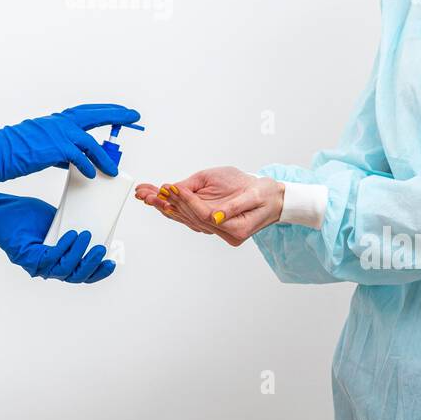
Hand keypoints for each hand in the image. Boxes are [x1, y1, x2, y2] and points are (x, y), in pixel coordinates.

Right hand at [0, 103, 140, 188]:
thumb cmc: (11, 152)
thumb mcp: (38, 146)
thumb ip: (57, 149)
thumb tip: (73, 159)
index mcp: (54, 121)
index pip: (84, 112)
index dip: (104, 111)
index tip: (120, 112)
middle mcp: (57, 122)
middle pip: (93, 114)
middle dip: (115, 114)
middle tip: (133, 116)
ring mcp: (56, 133)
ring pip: (89, 140)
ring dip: (104, 155)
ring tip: (114, 168)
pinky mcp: (54, 147)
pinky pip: (78, 156)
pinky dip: (88, 165)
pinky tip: (94, 175)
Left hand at [0, 188, 114, 282]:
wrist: (2, 210)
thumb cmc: (29, 217)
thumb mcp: (59, 222)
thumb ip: (74, 229)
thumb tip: (97, 225)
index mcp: (58, 261)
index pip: (82, 275)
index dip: (98, 273)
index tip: (112, 262)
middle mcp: (48, 268)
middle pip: (76, 277)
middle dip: (92, 265)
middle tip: (101, 249)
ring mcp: (36, 265)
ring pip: (64, 270)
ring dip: (78, 254)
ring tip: (85, 235)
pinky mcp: (25, 257)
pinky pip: (48, 259)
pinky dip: (62, 248)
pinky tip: (70, 234)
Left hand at [135, 167, 283, 245]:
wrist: (274, 199)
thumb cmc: (263, 192)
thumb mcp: (250, 193)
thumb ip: (232, 206)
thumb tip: (215, 217)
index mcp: (235, 228)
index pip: (204, 214)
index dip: (187, 200)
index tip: (171, 186)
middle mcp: (225, 233)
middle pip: (191, 218)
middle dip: (167, 202)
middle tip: (146, 192)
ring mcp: (218, 231)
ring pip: (187, 219)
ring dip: (165, 206)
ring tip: (146, 195)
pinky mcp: (213, 224)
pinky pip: (190, 217)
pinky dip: (174, 208)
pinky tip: (159, 201)